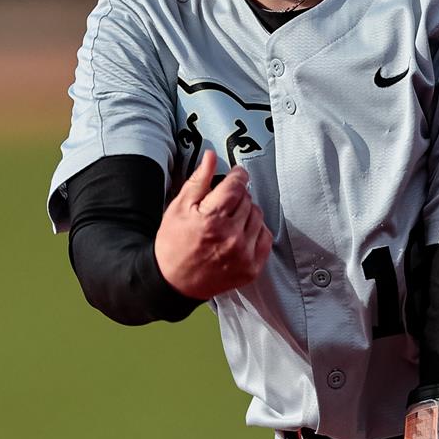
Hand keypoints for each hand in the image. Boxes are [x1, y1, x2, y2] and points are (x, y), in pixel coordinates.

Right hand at [154, 149, 273, 300]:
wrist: (173, 282)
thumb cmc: (174, 244)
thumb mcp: (179, 208)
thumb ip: (198, 181)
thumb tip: (211, 157)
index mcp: (212, 219)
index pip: (237, 186)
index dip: (238, 176)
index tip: (237, 175)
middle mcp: (231, 237)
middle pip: (248, 200)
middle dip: (238, 197)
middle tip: (225, 204)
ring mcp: (243, 254)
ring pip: (259, 217)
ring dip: (248, 214)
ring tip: (231, 220)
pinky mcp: (251, 268)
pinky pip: (266, 238)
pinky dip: (257, 232)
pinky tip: (241, 234)